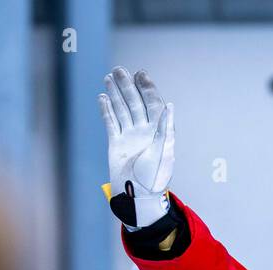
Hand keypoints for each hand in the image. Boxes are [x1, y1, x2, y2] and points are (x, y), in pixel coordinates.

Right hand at [98, 66, 173, 227]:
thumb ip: (165, 128)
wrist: (136, 196)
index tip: (140, 74)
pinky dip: (107, 110)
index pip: (153, 104)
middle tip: (120, 70)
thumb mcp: (162, 152)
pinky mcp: (116, 144)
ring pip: (122, 110)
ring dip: (117, 94)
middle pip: (136, 103)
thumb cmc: (154, 178)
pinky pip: (111, 123)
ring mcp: (130, 137)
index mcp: (159, 132)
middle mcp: (145, 132)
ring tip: (110, 77)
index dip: (147, 89)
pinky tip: (103, 97)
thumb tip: (169, 105)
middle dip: (128, 86)